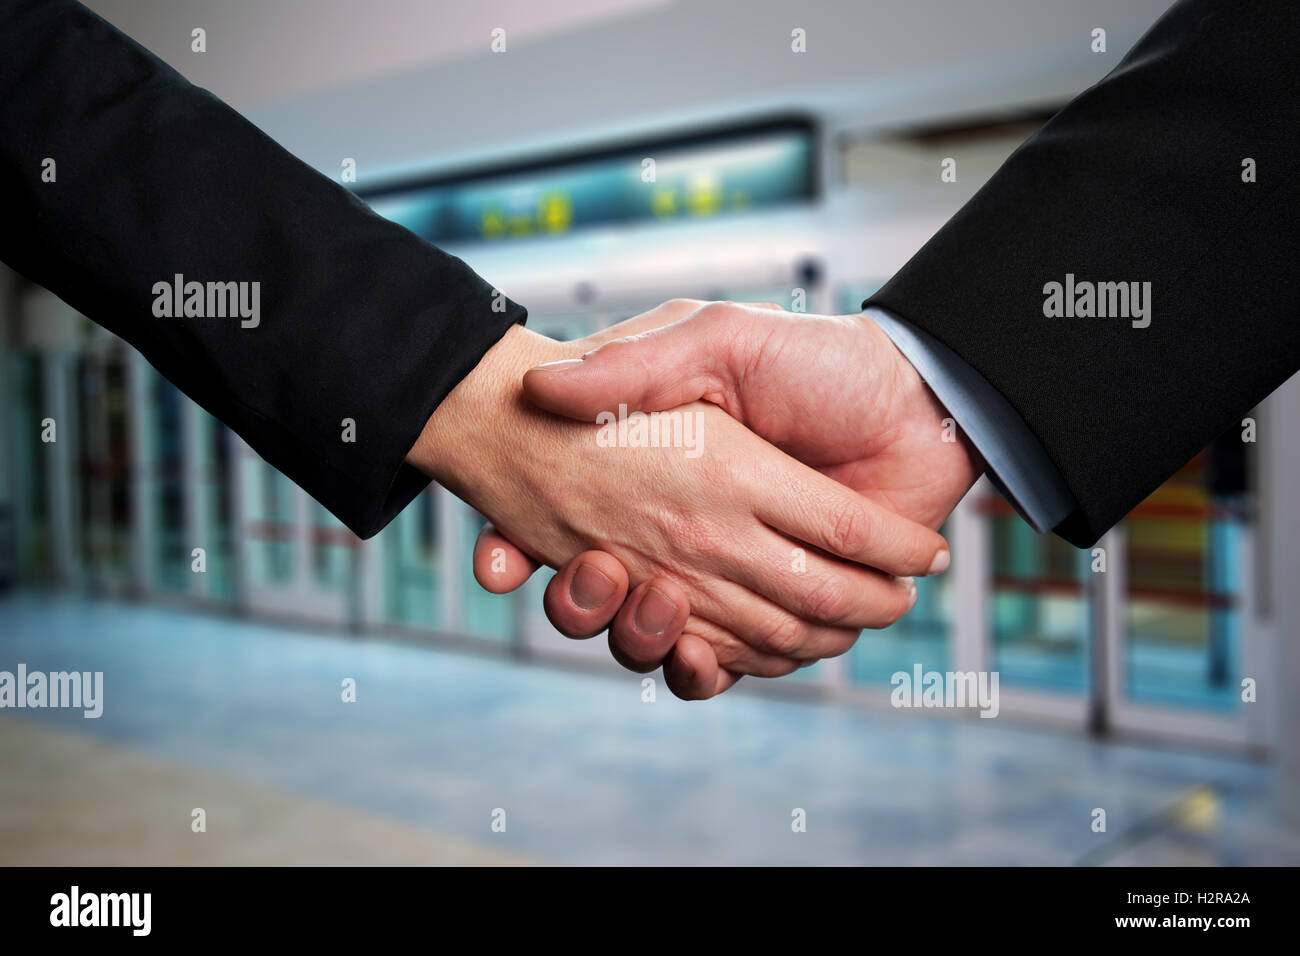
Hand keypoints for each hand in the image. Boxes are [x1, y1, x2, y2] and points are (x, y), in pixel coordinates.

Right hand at [480, 301, 983, 697]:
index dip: (544, 566)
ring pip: (680, 644)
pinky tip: (705, 653)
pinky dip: (720, 670)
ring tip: (661, 604)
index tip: (521, 562)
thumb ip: (636, 365)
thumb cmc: (813, 359)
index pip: (586, 539)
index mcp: (669, 482)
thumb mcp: (714, 339)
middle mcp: (697, 539)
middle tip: (605, 574)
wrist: (913, 397)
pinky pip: (742, 664)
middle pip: (626, 607)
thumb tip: (539, 388)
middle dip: (600, 609)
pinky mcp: (791, 613)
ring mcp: (743, 580)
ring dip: (655, 641)